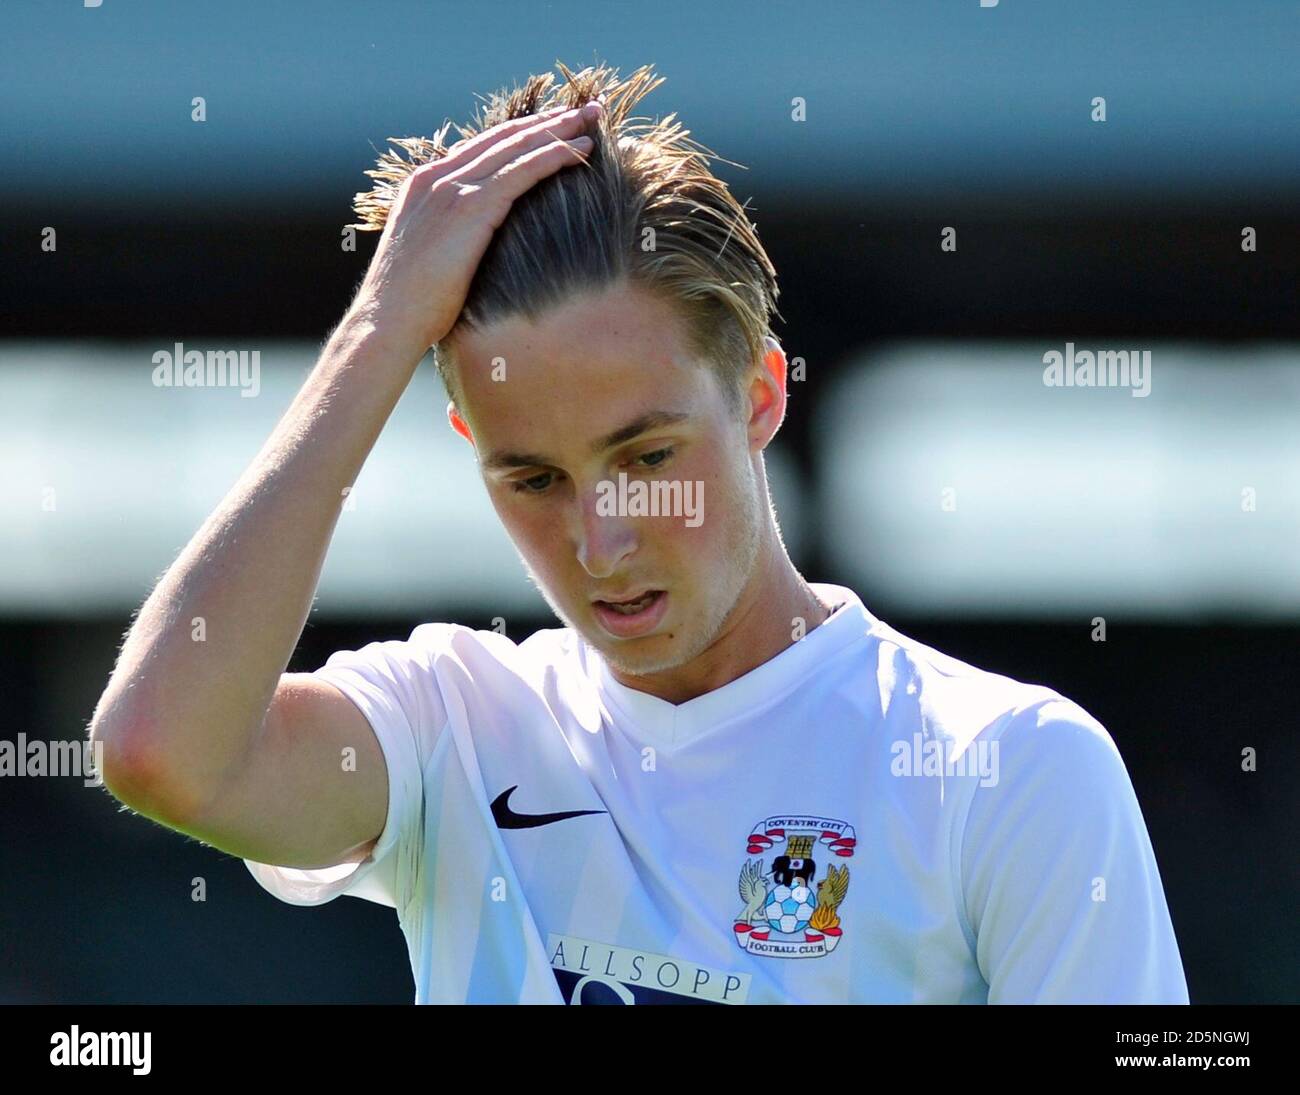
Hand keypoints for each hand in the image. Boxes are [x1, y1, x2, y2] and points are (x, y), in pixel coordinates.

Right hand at [348, 100, 601, 354]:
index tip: (554, 125)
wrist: (388, 320)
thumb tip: (479, 252)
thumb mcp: (430, 259)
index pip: (482, 147)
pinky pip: (522, 171)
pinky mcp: (470, 206)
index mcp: (424, 185)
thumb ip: (452, 238)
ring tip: (593, 121)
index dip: (522, 133)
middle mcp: (437, 177)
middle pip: (503, 137)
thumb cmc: (412, 307)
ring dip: (559, 131)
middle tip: (586, 110)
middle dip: (548, 121)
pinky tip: (581, 151)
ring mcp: (452, 188)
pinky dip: (554, 156)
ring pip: (516, 147)